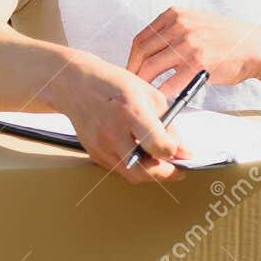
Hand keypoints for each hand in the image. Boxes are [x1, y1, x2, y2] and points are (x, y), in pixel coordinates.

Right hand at [49, 54, 186, 183]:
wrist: (77, 84)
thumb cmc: (115, 85)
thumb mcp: (149, 96)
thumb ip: (169, 125)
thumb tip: (183, 151)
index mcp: (131, 111)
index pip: (158, 146)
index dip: (174, 153)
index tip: (180, 152)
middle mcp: (113, 131)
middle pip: (144, 170)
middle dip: (166, 174)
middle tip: (177, 170)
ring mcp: (101, 145)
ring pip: (132, 175)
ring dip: (150, 174)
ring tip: (160, 163)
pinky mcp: (94, 153)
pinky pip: (119, 169)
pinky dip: (134, 167)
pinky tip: (141, 156)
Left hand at [127, 7, 260, 94]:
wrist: (255, 47)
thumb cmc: (226, 38)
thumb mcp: (196, 22)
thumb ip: (173, 30)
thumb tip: (149, 50)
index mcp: (175, 15)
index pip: (141, 38)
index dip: (132, 58)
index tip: (132, 70)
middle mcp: (180, 26)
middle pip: (142, 52)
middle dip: (133, 72)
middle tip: (132, 86)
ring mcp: (188, 44)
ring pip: (151, 68)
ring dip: (143, 84)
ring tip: (142, 94)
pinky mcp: (198, 63)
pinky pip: (170, 82)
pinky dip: (161, 92)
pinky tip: (161, 98)